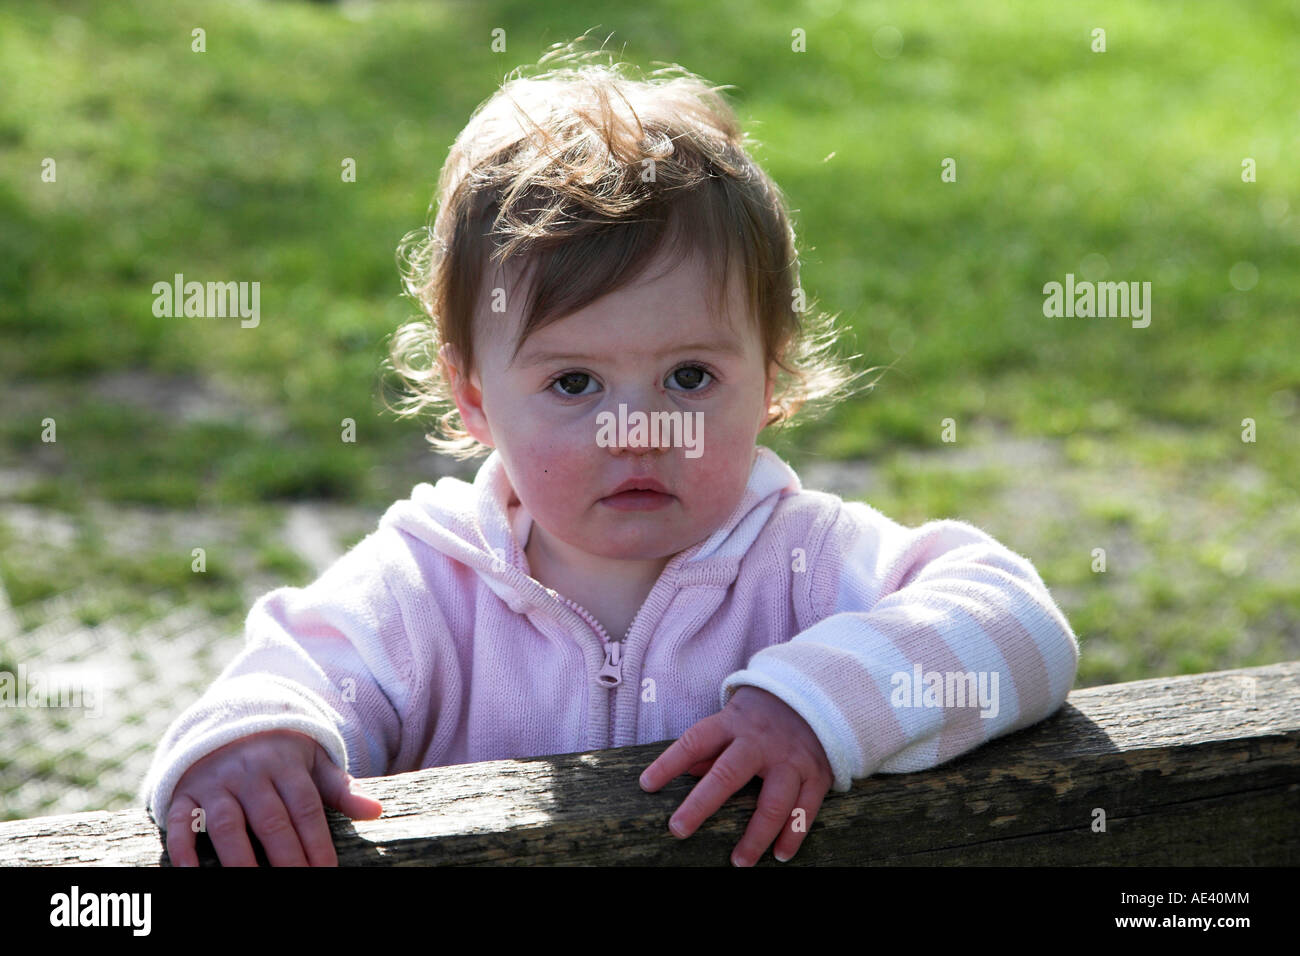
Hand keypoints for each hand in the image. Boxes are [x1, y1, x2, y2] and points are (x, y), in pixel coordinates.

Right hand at [164, 729, 382, 866]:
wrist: (227, 724)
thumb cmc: (281, 756)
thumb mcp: (313, 763)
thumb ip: (341, 789)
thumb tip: (375, 811)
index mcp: (285, 764)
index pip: (305, 808)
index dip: (317, 843)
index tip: (327, 872)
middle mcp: (249, 772)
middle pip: (270, 820)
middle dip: (286, 858)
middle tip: (298, 884)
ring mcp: (214, 783)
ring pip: (226, 824)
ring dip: (239, 859)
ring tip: (253, 886)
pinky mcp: (184, 794)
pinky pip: (180, 822)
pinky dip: (183, 849)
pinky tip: (192, 874)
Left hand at [639, 685, 832, 865]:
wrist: (814, 696)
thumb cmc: (760, 716)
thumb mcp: (731, 720)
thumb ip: (710, 747)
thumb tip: (688, 773)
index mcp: (732, 724)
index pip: (695, 741)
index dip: (669, 762)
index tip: (646, 785)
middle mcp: (760, 742)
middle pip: (728, 774)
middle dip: (701, 804)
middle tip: (678, 830)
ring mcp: (790, 760)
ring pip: (773, 802)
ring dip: (755, 835)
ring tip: (739, 862)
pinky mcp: (816, 775)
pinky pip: (805, 810)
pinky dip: (793, 835)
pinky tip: (780, 855)